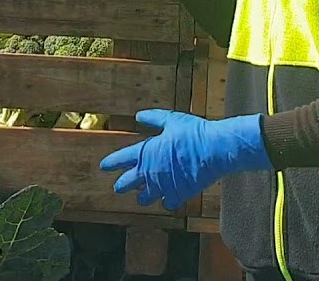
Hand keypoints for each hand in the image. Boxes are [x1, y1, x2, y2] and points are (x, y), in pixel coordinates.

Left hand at [100, 110, 271, 210]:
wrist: (214, 150)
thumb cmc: (193, 133)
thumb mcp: (171, 120)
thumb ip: (153, 119)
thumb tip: (139, 115)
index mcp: (145, 153)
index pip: (120, 160)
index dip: (110, 163)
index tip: (104, 167)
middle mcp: (150, 172)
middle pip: (126, 183)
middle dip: (121, 185)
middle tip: (119, 186)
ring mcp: (163, 186)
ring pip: (144, 198)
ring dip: (143, 196)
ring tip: (143, 196)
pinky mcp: (178, 194)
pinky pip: (167, 203)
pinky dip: (166, 201)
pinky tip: (168, 198)